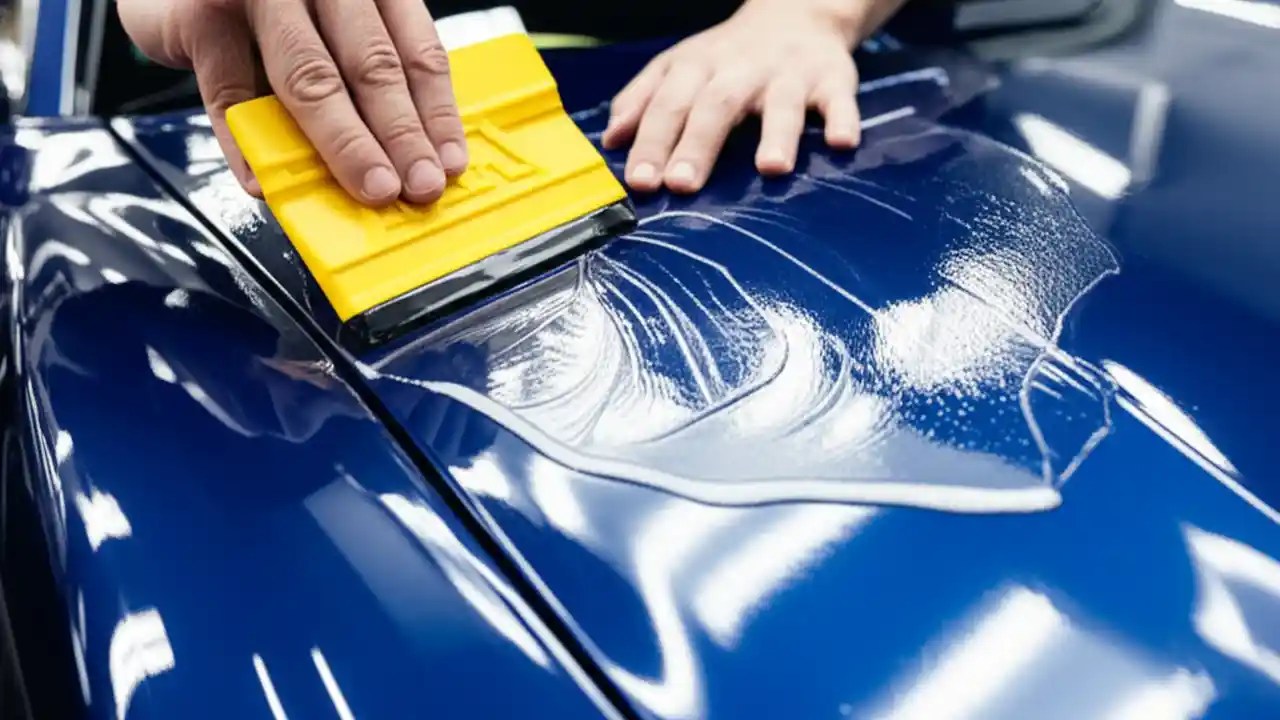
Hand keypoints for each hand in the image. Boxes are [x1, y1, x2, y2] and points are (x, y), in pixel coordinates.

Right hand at [118, 0, 467, 206]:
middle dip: (400, 136)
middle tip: (417, 187)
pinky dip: (250, 147)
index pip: (416, 50)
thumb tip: (402, 156)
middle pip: (372, 66)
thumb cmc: (266, 8)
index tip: (448, 165)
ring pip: (311, 80)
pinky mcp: (200, 17)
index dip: (436, 113)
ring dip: (345, 145)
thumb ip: (360, 71)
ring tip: (369, 189)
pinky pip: (231, 95)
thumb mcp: (328, 23)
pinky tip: (268, 183)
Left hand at [602, 0, 868, 193]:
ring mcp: (789, 75)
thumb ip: (642, 100)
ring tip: (771, 168)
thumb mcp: (678, 67)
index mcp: (698, 67)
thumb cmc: (727, 56)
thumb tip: (610, 140)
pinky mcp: (832, 80)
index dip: (652, 142)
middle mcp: (742, 70)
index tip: (640, 181)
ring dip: (777, 134)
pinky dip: (842, 119)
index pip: (669, 105)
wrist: (796, 12)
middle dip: (699, 144)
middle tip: (682, 184)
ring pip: (782, 103)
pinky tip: (841, 143)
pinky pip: (839, 100)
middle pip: (717, 105)